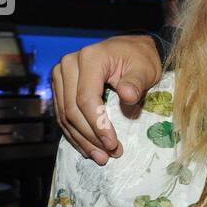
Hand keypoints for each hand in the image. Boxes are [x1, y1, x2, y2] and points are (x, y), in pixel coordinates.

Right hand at [50, 34, 161, 163]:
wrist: (129, 49)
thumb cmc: (139, 58)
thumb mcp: (145, 68)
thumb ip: (136, 82)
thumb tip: (128, 97)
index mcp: (90, 58)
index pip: (86, 98)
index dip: (97, 125)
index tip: (112, 144)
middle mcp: (69, 64)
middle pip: (72, 109)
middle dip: (90, 137)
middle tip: (108, 156)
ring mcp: (61, 75)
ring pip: (65, 115)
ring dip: (81, 140)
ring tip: (100, 157)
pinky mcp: (60, 86)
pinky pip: (62, 114)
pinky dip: (75, 133)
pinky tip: (88, 148)